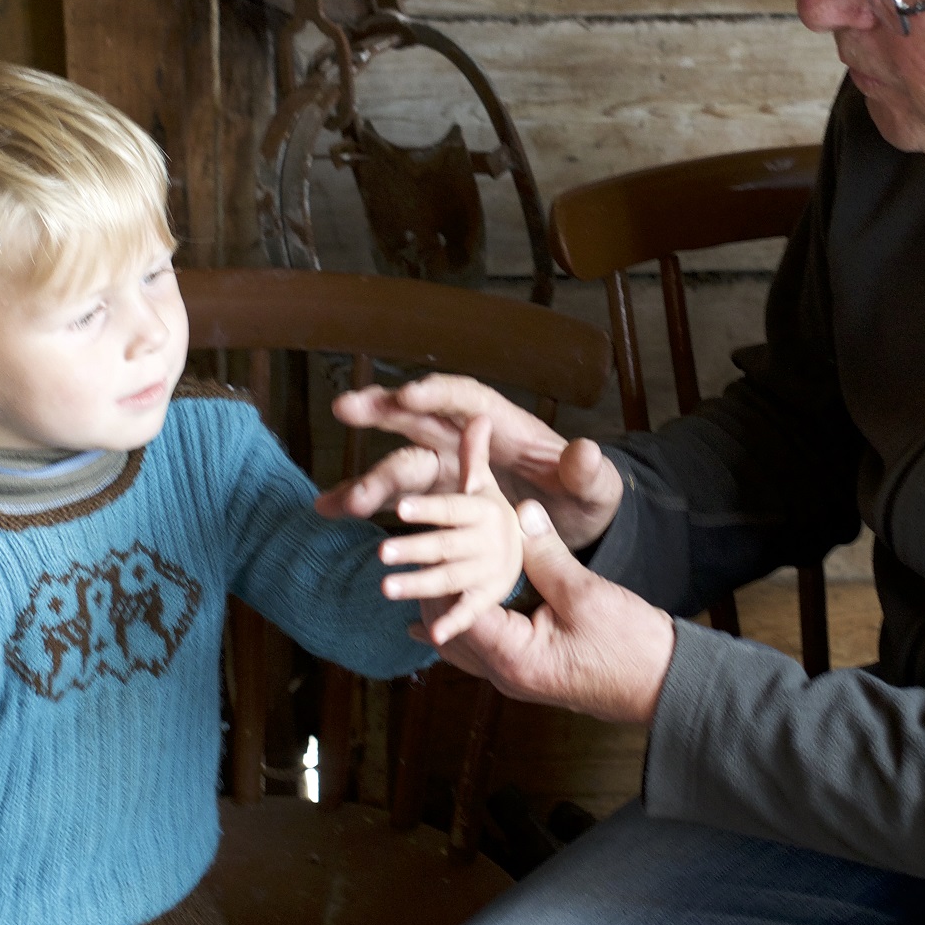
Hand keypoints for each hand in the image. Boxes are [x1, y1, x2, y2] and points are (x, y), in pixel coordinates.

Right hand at [317, 372, 625, 552]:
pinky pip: (392, 501)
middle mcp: (464, 442)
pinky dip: (360, 501)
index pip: (466, 399)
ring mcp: (445, 473)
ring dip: (369, 477)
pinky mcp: (433, 503)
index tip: (410, 395)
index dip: (437, 393)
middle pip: (419, 420)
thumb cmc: (584, 500)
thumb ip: (589, 474)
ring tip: (338, 499)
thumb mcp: (596, 490)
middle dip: (383, 412)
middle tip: (347, 409)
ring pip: (400, 466)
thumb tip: (587, 451)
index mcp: (502, 427)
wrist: (570, 531)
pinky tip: (328, 509)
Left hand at [378, 410, 528, 647]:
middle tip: (380, 553)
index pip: (454, 509)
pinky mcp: (489, 599)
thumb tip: (478, 415)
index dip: (429, 508)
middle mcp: (491, 544)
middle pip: (447, 547)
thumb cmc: (496, 516)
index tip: (401, 508)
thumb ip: (475, 457)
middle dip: (414, 550)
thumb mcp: (487, 486)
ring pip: (450, 580)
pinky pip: (470, 613)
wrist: (532, 552)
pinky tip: (430, 634)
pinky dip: (453, 623)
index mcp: (488, 512)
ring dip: (419, 587)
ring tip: (385, 588)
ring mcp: (491, 574)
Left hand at [432, 499, 676, 726]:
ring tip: (427, 580)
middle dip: (433, 593)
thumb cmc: (631, 648)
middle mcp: (506, 675)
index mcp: (513, 658)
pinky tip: (460, 610)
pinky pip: (483, 650)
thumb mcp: (585, 593)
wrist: (666, 687)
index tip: (431, 538)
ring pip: (462, 645)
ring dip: (446, 612)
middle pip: (448, 632)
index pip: (457, 612)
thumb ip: (546, 553)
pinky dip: (468, 624)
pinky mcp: (529, 673)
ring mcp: (517, 679)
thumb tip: (520, 513)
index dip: (442, 573)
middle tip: (421, 553)